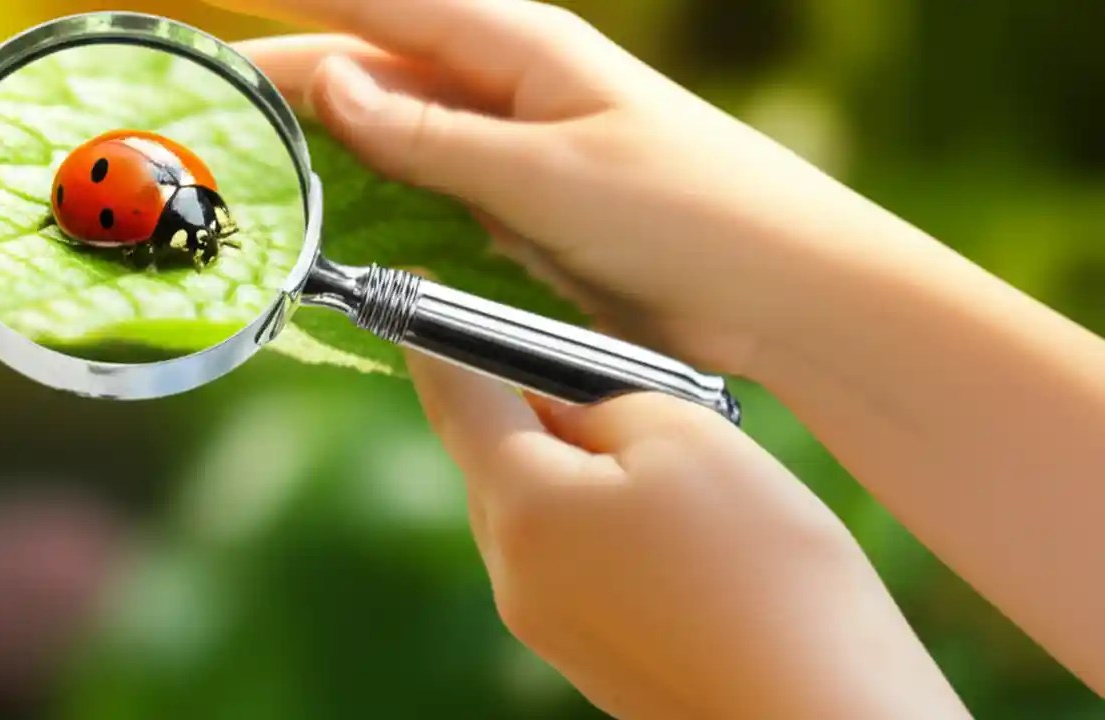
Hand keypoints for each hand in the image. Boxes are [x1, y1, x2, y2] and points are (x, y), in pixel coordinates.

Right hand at [216, 0, 861, 374]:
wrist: (777, 288)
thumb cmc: (687, 209)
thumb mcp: (548, 169)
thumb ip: (435, 133)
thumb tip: (332, 82)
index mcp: (512, 43)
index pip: (372, 3)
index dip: (288, 4)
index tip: (203, 29)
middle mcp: (502, 87)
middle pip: (367, 74)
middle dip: (282, 92)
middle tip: (189, 121)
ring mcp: (508, 150)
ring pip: (389, 141)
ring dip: (320, 156)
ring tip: (236, 179)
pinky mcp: (518, 211)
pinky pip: (425, 198)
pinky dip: (374, 210)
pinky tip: (325, 234)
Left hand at [399, 354, 967, 718]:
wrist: (826, 717)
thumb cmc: (767, 572)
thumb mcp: (688, 437)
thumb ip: (599, 400)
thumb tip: (554, 401)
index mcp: (523, 507)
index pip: (453, 397)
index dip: (436, 336)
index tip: (418, 291)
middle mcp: (513, 573)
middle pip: (495, 456)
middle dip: (539, 407)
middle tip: (615, 383)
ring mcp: (545, 624)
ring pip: (536, 508)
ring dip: (580, 469)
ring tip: (676, 472)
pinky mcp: (586, 654)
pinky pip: (568, 560)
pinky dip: (600, 523)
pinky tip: (680, 533)